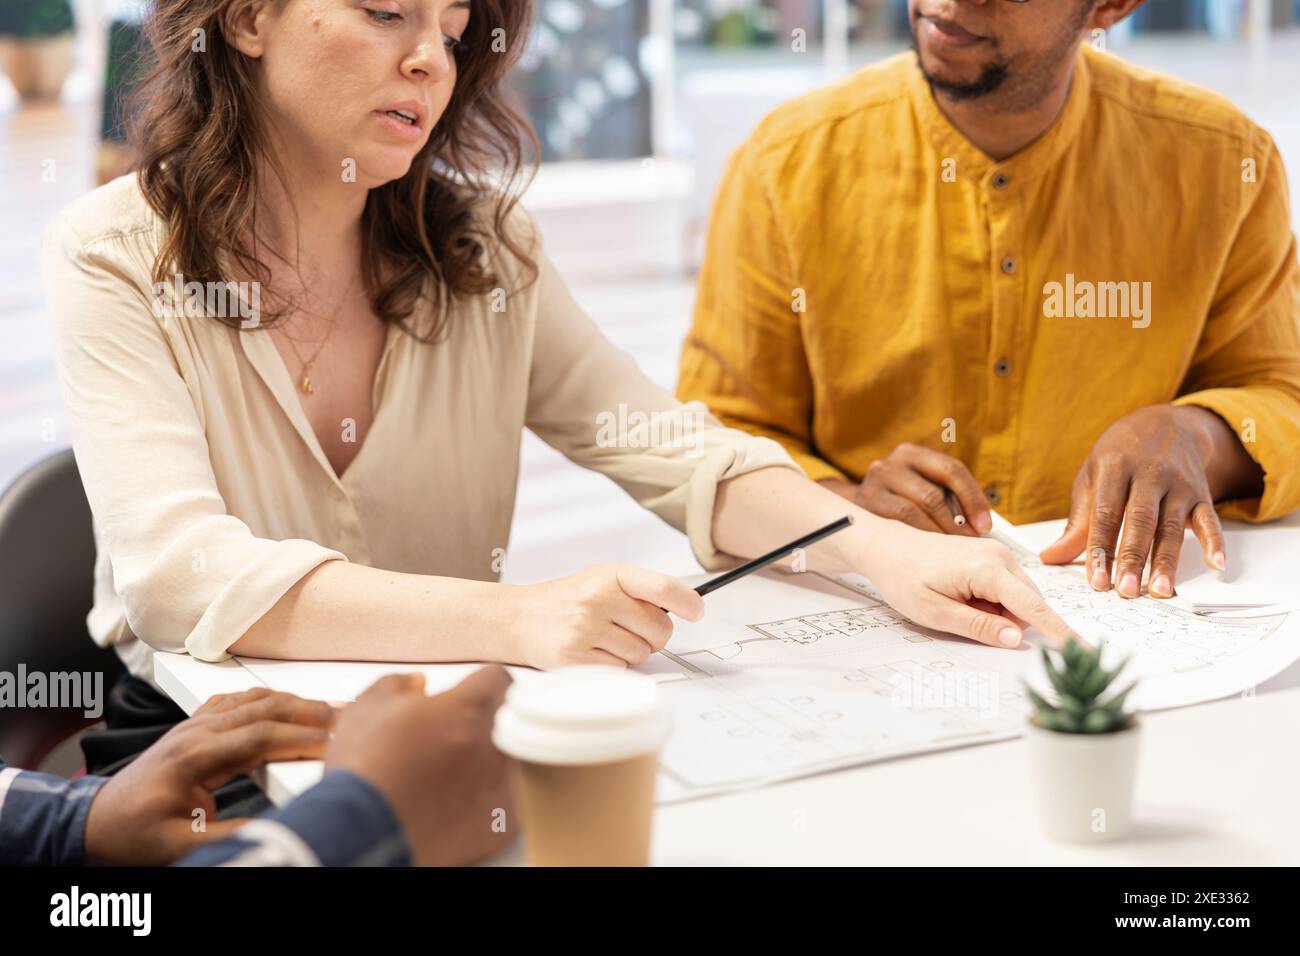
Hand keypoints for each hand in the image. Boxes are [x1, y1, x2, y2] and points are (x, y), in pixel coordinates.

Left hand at [83, 688, 333, 864]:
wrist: (97, 822)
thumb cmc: (133, 834)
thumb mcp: (180, 846)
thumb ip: (229, 835)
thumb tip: (276, 827)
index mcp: (192, 757)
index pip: (259, 737)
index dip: (300, 738)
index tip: (333, 744)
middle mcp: (195, 732)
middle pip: (263, 709)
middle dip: (309, 712)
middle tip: (346, 719)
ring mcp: (195, 725)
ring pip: (254, 699)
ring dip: (294, 701)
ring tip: (328, 710)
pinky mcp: (195, 727)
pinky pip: (237, 699)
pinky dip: (269, 698)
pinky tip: (286, 704)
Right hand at [325, 668, 513, 866]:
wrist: (359, 833)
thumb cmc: (363, 767)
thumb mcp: (368, 708)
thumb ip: (397, 684)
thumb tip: (418, 681)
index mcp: (470, 707)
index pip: (498, 679)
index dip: (479, 685)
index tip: (465, 698)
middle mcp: (497, 744)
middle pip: (512, 720)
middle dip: (489, 723)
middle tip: (459, 736)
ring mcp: (503, 787)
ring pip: (516, 761)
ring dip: (492, 761)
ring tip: (459, 774)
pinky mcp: (503, 825)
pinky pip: (511, 804)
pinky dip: (490, 802)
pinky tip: (462, 806)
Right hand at [504, 564, 704, 668]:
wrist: (518, 618)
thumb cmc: (569, 601)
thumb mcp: (603, 580)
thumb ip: (642, 590)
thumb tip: (689, 605)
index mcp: (612, 575)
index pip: (663, 587)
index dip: (687, 602)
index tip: (696, 611)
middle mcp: (599, 597)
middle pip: (660, 630)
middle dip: (652, 636)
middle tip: (628, 629)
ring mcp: (586, 628)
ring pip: (641, 654)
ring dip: (629, 652)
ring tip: (603, 639)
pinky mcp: (575, 657)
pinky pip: (619, 670)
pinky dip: (611, 666)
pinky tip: (591, 651)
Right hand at [825, 444, 990, 535]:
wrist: (849, 513)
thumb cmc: (897, 502)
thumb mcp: (921, 487)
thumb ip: (948, 497)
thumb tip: (981, 524)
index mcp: (912, 454)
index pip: (951, 470)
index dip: (973, 499)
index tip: (984, 524)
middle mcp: (890, 465)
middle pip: (933, 495)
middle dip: (956, 523)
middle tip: (970, 543)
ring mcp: (874, 485)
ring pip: (914, 512)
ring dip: (937, 534)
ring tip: (951, 549)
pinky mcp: (864, 507)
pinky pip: (897, 525)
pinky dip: (918, 540)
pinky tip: (928, 551)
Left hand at [861, 521, 1073, 648]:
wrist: (886, 547)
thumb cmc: (904, 577)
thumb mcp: (935, 612)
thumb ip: (979, 626)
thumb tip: (1016, 640)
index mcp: (988, 569)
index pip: (1034, 608)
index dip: (1059, 633)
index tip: (1082, 652)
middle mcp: (1000, 556)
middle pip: (1027, 605)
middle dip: (1005, 622)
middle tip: (961, 615)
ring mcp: (997, 553)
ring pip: (1017, 598)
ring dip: (996, 611)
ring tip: (957, 603)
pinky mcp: (992, 555)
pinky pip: (1006, 588)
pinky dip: (991, 600)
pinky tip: (963, 595)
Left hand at [1039, 405, 1255, 598]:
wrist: (1166, 422)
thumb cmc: (1120, 455)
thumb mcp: (1092, 477)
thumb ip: (1077, 521)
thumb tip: (1051, 557)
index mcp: (1114, 467)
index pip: (1105, 514)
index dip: (1100, 549)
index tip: (1096, 580)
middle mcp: (1149, 473)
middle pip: (1140, 521)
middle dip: (1132, 558)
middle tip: (1126, 591)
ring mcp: (1178, 483)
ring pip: (1172, 526)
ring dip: (1166, 560)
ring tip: (1159, 590)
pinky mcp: (1201, 492)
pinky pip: (1210, 519)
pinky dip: (1215, 542)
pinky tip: (1216, 565)